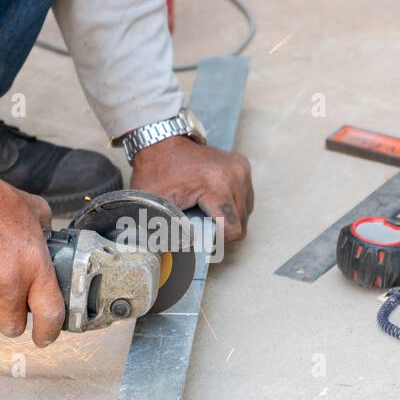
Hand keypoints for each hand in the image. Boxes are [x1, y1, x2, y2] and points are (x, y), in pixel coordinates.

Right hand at [0, 160, 64, 346]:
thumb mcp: (35, 212)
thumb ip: (47, 234)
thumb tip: (51, 245)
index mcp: (35, 266)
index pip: (50, 315)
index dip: (48, 332)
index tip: (43, 337)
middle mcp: (9, 282)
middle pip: (11, 327)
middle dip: (8, 320)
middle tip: (2, 306)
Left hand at [129, 137, 253, 242]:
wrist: (161, 141)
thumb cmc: (156, 171)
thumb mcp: (154, 203)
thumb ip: (165, 231)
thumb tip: (170, 259)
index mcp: (216, 185)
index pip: (233, 230)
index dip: (217, 240)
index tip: (200, 235)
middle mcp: (235, 175)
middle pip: (241, 223)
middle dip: (222, 229)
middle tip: (199, 221)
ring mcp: (241, 169)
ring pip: (245, 212)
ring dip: (228, 217)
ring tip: (205, 209)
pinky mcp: (243, 166)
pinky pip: (245, 198)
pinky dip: (232, 205)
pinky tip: (213, 200)